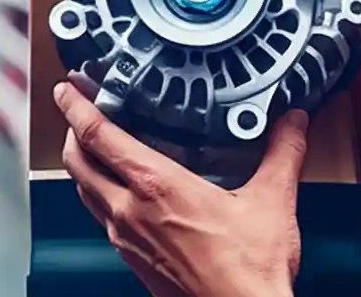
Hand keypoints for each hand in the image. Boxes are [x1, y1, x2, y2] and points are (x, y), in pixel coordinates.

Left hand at [54, 83, 308, 296]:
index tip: (68, 88)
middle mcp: (130, 210)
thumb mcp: (272, 202)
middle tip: (76, 111)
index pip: (97, 135)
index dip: (75, 106)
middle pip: (77, 160)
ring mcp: (126, 237)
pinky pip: (101, 217)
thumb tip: (292, 122)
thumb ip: (281, 154)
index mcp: (156, 186)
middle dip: (71, 130)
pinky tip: (119, 193)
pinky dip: (98, 194)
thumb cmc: (250, 271)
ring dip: (82, 163)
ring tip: (92, 146)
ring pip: (85, 189)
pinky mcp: (131, 259)